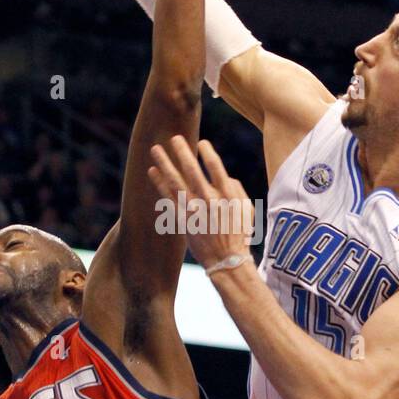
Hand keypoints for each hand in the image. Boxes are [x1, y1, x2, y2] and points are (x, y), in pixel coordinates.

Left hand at [149, 136, 253, 269]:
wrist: (228, 261)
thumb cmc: (239, 234)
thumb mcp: (246, 210)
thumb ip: (237, 190)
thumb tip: (226, 175)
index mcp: (227, 196)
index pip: (216, 168)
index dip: (208, 154)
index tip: (201, 143)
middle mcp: (209, 201)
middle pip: (192, 171)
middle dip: (182, 153)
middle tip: (174, 137)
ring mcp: (194, 211)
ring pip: (175, 182)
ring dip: (164, 164)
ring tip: (155, 149)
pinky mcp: (183, 221)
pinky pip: (168, 198)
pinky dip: (159, 184)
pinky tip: (152, 171)